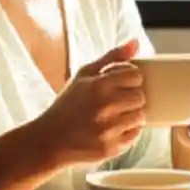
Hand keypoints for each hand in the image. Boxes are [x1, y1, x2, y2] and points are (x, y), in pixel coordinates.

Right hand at [31, 39, 145, 165]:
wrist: (49, 140)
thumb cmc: (68, 105)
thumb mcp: (84, 76)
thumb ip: (112, 57)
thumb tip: (136, 42)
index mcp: (99, 86)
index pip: (136, 76)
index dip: (130, 80)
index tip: (121, 85)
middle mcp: (105, 107)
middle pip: (140, 96)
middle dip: (131, 97)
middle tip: (117, 102)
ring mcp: (108, 129)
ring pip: (140, 116)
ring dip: (131, 115)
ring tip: (114, 116)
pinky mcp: (111, 147)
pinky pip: (135, 135)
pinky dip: (127, 132)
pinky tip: (111, 129)